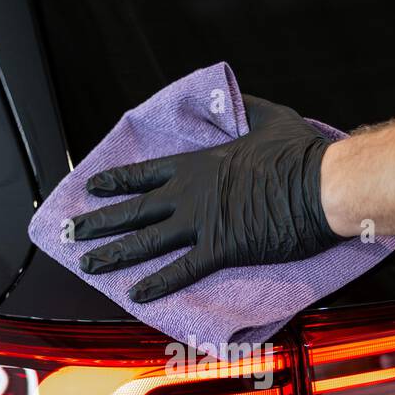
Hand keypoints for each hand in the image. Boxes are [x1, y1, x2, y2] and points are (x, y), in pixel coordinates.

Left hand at [73, 95, 341, 302]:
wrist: (324, 185)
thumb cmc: (302, 154)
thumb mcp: (270, 119)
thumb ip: (246, 110)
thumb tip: (237, 100)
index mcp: (201, 164)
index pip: (146, 173)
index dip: (116, 182)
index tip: (91, 188)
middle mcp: (192, 193)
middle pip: (135, 209)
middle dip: (99, 221)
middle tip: (71, 232)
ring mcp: (203, 222)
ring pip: (147, 241)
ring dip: (113, 254)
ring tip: (87, 265)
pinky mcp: (222, 249)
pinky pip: (181, 269)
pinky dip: (157, 283)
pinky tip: (135, 295)